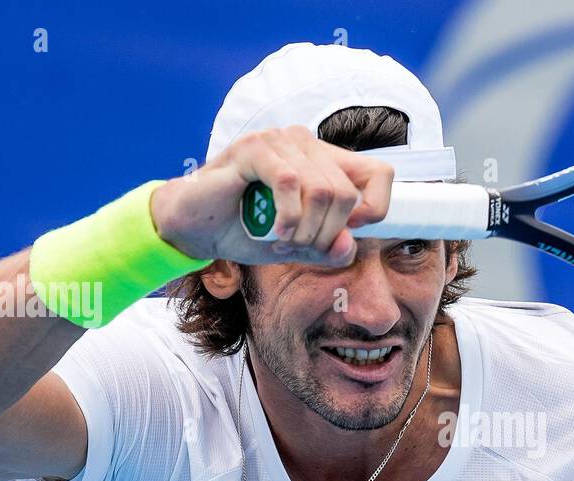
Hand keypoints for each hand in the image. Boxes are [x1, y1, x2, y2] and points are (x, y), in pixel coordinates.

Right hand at [149, 125, 394, 265]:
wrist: (193, 226)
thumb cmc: (244, 230)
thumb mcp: (295, 246)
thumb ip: (325, 247)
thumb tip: (348, 246)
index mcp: (324, 161)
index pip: (381, 175)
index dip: (374, 209)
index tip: (342, 234)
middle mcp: (306, 144)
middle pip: (347, 194)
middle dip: (326, 233)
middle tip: (297, 245)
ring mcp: (280, 141)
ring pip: (323, 190)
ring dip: (305, 230)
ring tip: (282, 239)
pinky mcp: (255, 147)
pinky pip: (291, 182)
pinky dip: (287, 216)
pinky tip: (274, 230)